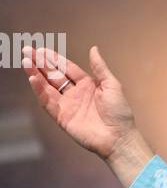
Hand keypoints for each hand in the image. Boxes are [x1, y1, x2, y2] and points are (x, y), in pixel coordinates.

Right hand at [22, 43, 140, 162]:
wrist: (119, 138)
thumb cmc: (120, 114)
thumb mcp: (112, 85)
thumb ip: (100, 67)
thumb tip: (94, 49)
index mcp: (87, 85)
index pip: (67, 68)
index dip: (54, 59)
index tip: (41, 49)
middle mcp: (76, 94)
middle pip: (54, 75)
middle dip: (40, 63)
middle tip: (27, 51)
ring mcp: (68, 106)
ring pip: (48, 87)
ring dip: (36, 74)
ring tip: (26, 61)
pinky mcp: (63, 118)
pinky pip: (48, 102)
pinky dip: (40, 91)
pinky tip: (33, 79)